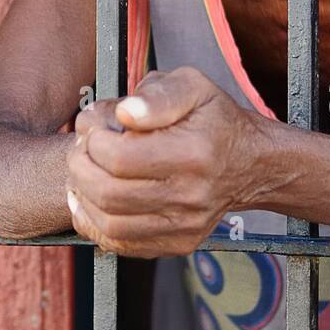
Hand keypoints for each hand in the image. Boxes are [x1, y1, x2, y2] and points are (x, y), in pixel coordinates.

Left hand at [65, 66, 263, 257]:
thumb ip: (156, 94)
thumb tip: (125, 113)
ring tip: (82, 172)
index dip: (93, 141)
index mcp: (193, 153)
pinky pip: (122, 244)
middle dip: (80, 168)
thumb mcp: (191, 85)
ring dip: (82, 197)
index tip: (93, 127)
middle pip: (109, 194)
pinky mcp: (179, 242)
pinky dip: (94, 223)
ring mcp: (185, 225)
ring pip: (111, 224)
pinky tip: (89, 200)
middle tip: (80, 149)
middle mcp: (191, 195)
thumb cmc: (213, 119)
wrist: (249, 163)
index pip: (120, 158)